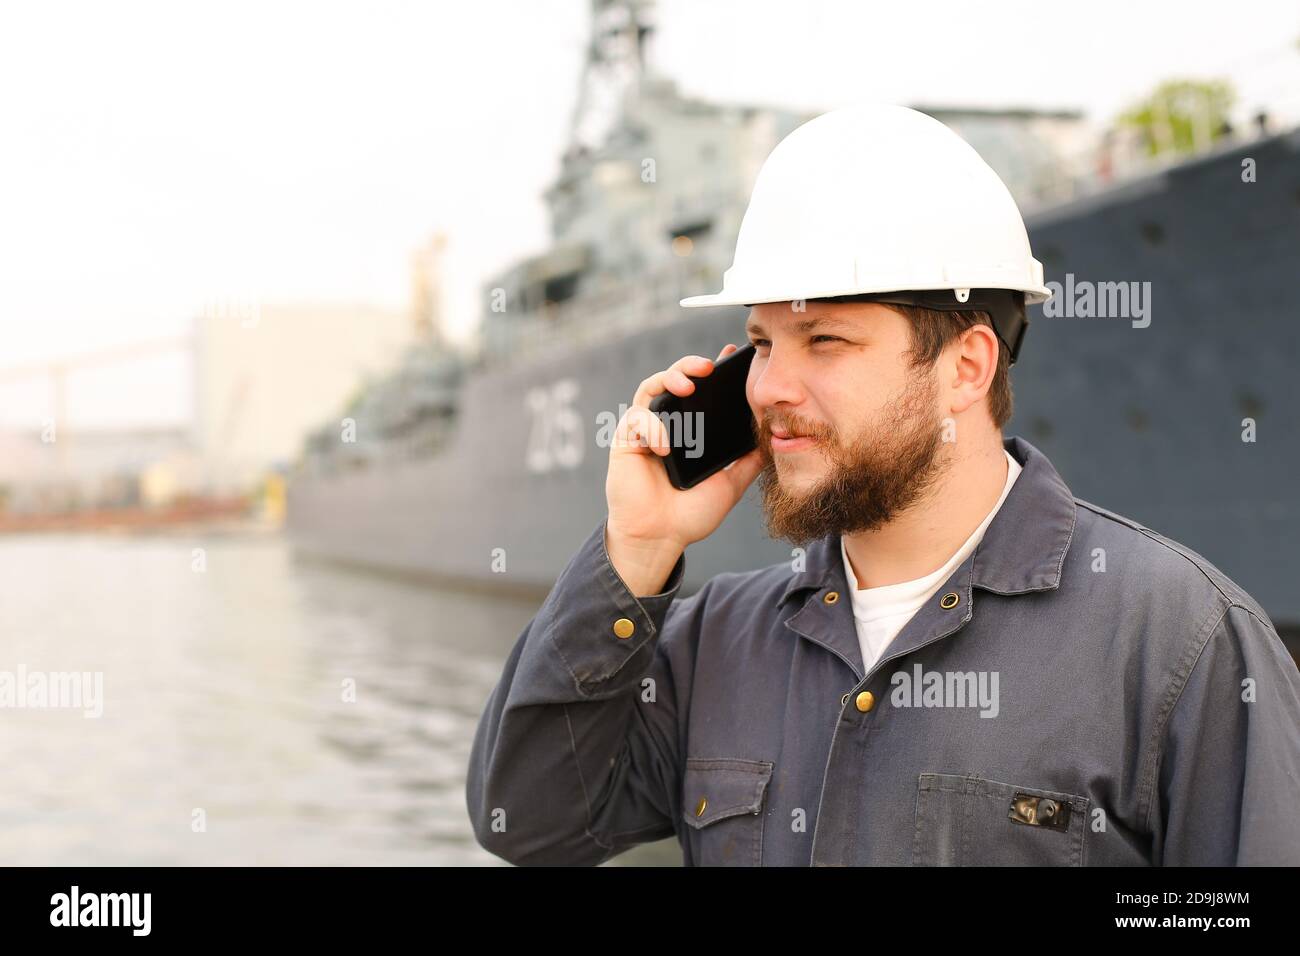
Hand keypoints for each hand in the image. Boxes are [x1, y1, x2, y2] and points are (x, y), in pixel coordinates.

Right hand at [604, 343, 763, 594]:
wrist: (661, 538)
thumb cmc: (690, 514)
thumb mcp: (731, 483)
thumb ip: (748, 461)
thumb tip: (772, 439)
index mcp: (689, 431)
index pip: (700, 391)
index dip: (711, 370)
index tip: (729, 356)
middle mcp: (666, 425)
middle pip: (673, 380)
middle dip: (689, 365)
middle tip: (708, 367)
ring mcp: (644, 431)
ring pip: (650, 388)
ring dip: (668, 379)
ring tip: (687, 385)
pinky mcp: (625, 441)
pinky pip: (636, 418)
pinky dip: (652, 427)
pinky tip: (664, 448)